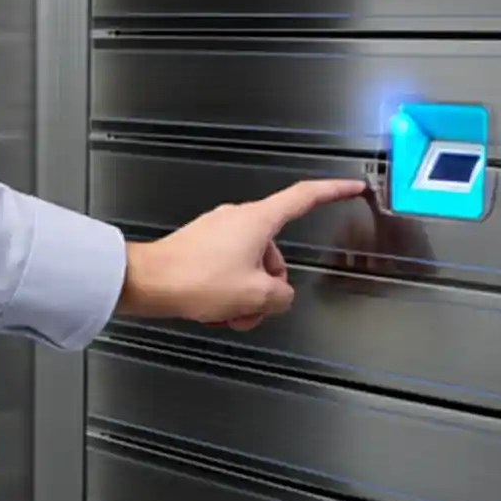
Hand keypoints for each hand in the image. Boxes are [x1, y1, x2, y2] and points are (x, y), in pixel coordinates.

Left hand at [117, 179, 365, 330]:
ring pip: (251, 267)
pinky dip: (228, 293)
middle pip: (275, 254)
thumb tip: (279, 296)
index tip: (352, 187)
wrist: (148, 281)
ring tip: (226, 313)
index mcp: (258, 220)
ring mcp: (218, 232)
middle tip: (251, 308)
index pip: (305, 197)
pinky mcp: (202, 246)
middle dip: (269, 287)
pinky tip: (213, 310)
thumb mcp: (254, 296)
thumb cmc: (194, 280)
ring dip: (246, 296)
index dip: (334, 191)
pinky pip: (229, 270)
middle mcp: (239, 219)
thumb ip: (281, 296)